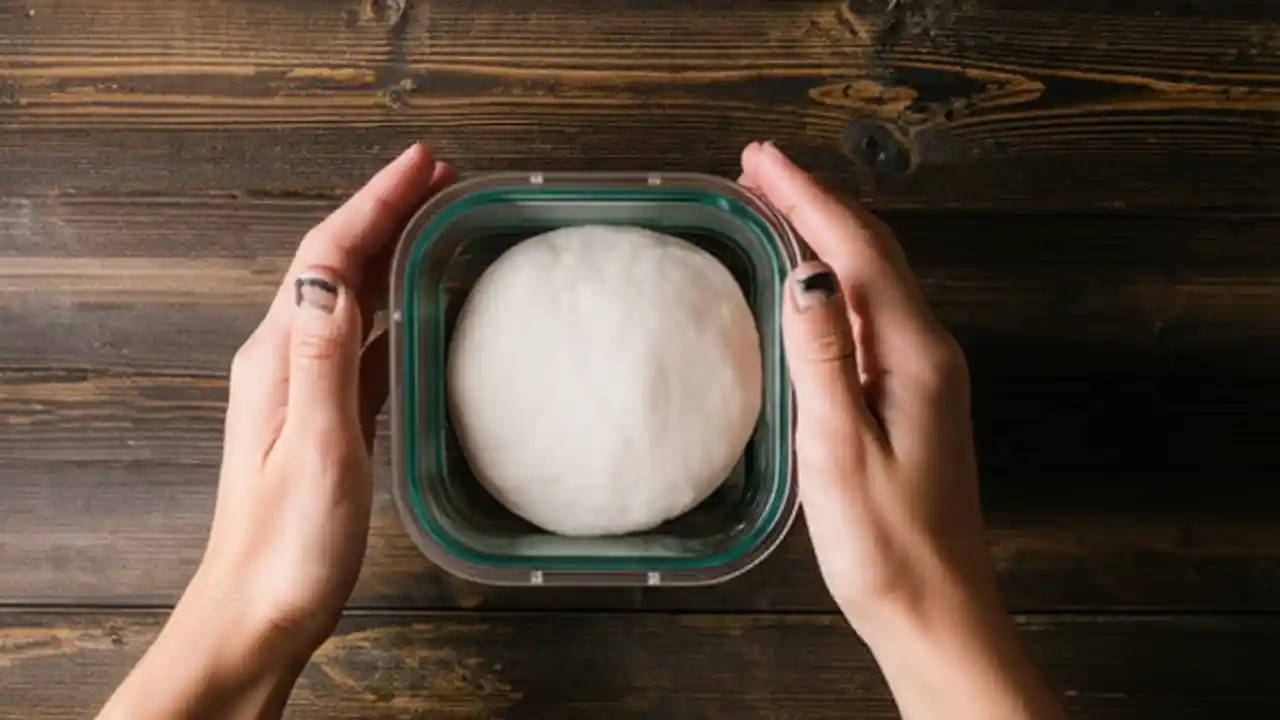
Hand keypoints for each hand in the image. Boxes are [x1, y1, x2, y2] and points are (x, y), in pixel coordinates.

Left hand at [99, 143, 453, 718]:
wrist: (258, 614)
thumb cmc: (286, 547)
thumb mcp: (313, 450)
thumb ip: (323, 362)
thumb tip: (336, 276)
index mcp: (280, 358)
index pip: (327, 256)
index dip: (375, 203)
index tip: (422, 166)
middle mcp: (286, 361)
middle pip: (337, 265)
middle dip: (385, 213)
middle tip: (442, 180)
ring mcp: (305, 389)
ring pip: (353, 299)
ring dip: (391, 254)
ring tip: (438, 224)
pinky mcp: (326, 418)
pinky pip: (364, 345)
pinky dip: (395, 311)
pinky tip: (422, 310)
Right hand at [740, 141, 1062, 718]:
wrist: (936, 609)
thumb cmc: (886, 543)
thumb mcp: (840, 449)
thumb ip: (823, 356)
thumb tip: (806, 271)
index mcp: (915, 355)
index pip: (858, 250)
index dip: (807, 197)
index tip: (760, 160)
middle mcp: (928, 352)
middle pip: (874, 251)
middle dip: (816, 201)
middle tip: (757, 169)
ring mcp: (924, 375)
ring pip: (875, 278)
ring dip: (826, 233)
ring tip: (774, 206)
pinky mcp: (911, 399)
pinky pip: (872, 314)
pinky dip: (836, 278)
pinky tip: (808, 283)